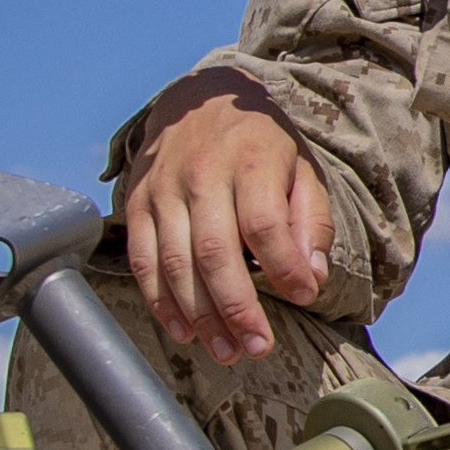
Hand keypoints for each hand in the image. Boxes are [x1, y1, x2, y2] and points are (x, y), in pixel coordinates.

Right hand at [120, 72, 331, 361]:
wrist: (198, 98)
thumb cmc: (259, 144)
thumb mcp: (300, 168)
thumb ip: (311, 221)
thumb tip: (312, 277)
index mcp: (250, 159)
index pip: (264, 223)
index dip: (283, 266)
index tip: (304, 297)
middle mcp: (202, 173)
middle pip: (216, 251)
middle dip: (237, 308)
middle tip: (258, 347)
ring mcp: (163, 189)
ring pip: (176, 263)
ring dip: (201, 315)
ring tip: (226, 351)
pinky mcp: (137, 203)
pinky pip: (144, 260)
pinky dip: (161, 302)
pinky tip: (183, 332)